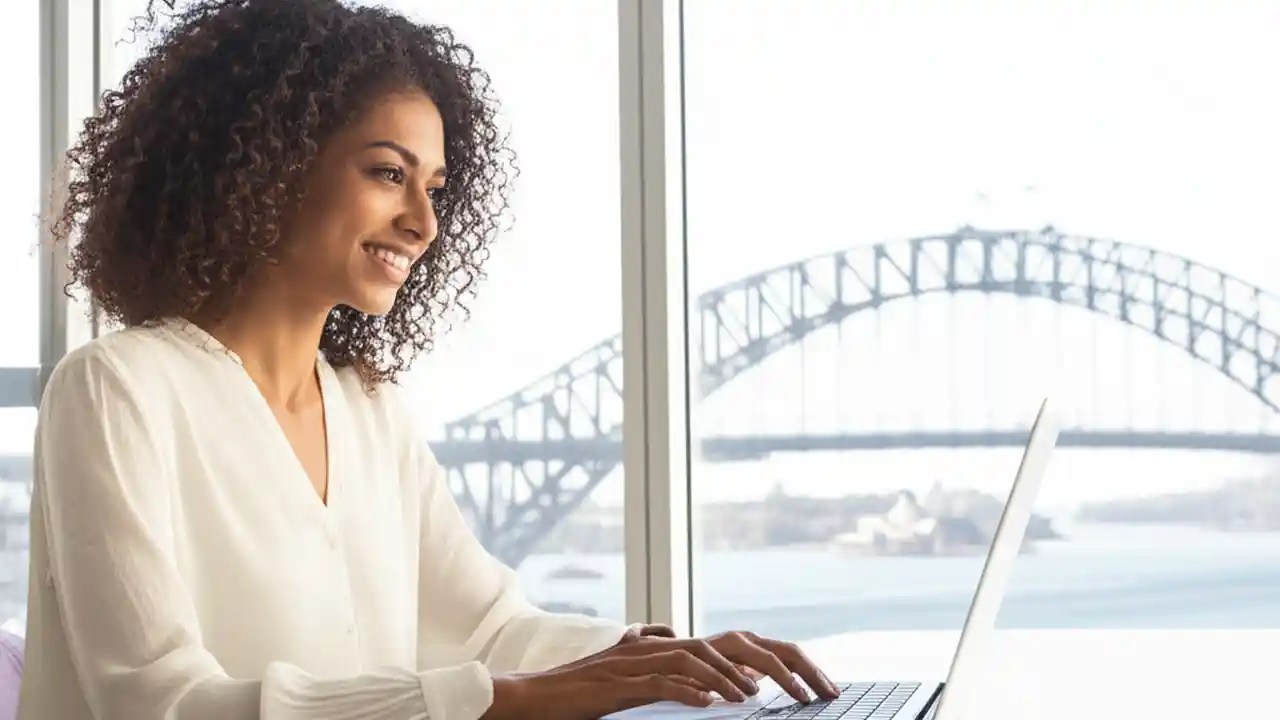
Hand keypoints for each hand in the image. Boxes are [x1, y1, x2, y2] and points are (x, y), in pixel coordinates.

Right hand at [483, 630, 839, 718]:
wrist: (535, 695)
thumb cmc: (583, 690)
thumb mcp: (631, 673)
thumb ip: (659, 658)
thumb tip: (681, 653)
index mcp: (673, 648)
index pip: (740, 645)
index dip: (780, 659)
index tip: (815, 684)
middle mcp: (663, 647)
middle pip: (734, 644)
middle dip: (779, 665)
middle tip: (813, 691)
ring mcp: (641, 662)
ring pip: (700, 658)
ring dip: (734, 679)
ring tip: (757, 700)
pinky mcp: (621, 682)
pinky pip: (662, 682)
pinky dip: (689, 690)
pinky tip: (711, 704)